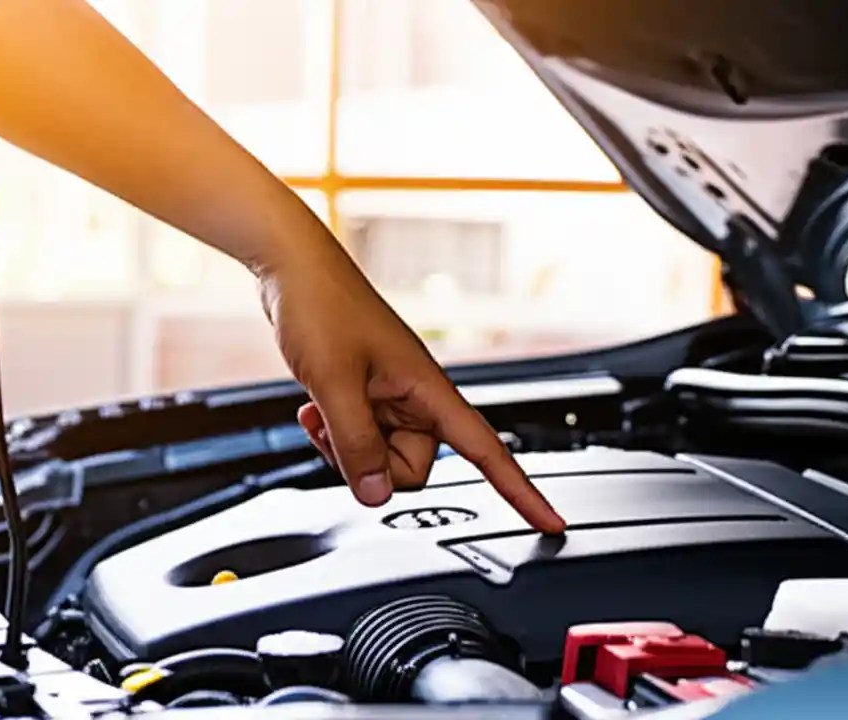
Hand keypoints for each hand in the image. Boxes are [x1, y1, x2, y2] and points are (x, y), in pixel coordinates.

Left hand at [260, 241, 565, 533]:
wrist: (295, 272)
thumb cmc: (322, 308)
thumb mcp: (335, 383)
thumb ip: (357, 444)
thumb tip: (376, 495)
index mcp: (429, 390)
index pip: (488, 452)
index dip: (522, 491)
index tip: (551, 523)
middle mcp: (417, 398)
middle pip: (411, 469)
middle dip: (369, 464)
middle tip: (334, 428)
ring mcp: (390, 399)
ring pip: (380, 460)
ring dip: (344, 447)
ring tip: (319, 412)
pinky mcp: (365, 396)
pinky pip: (359, 440)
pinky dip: (334, 434)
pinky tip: (313, 410)